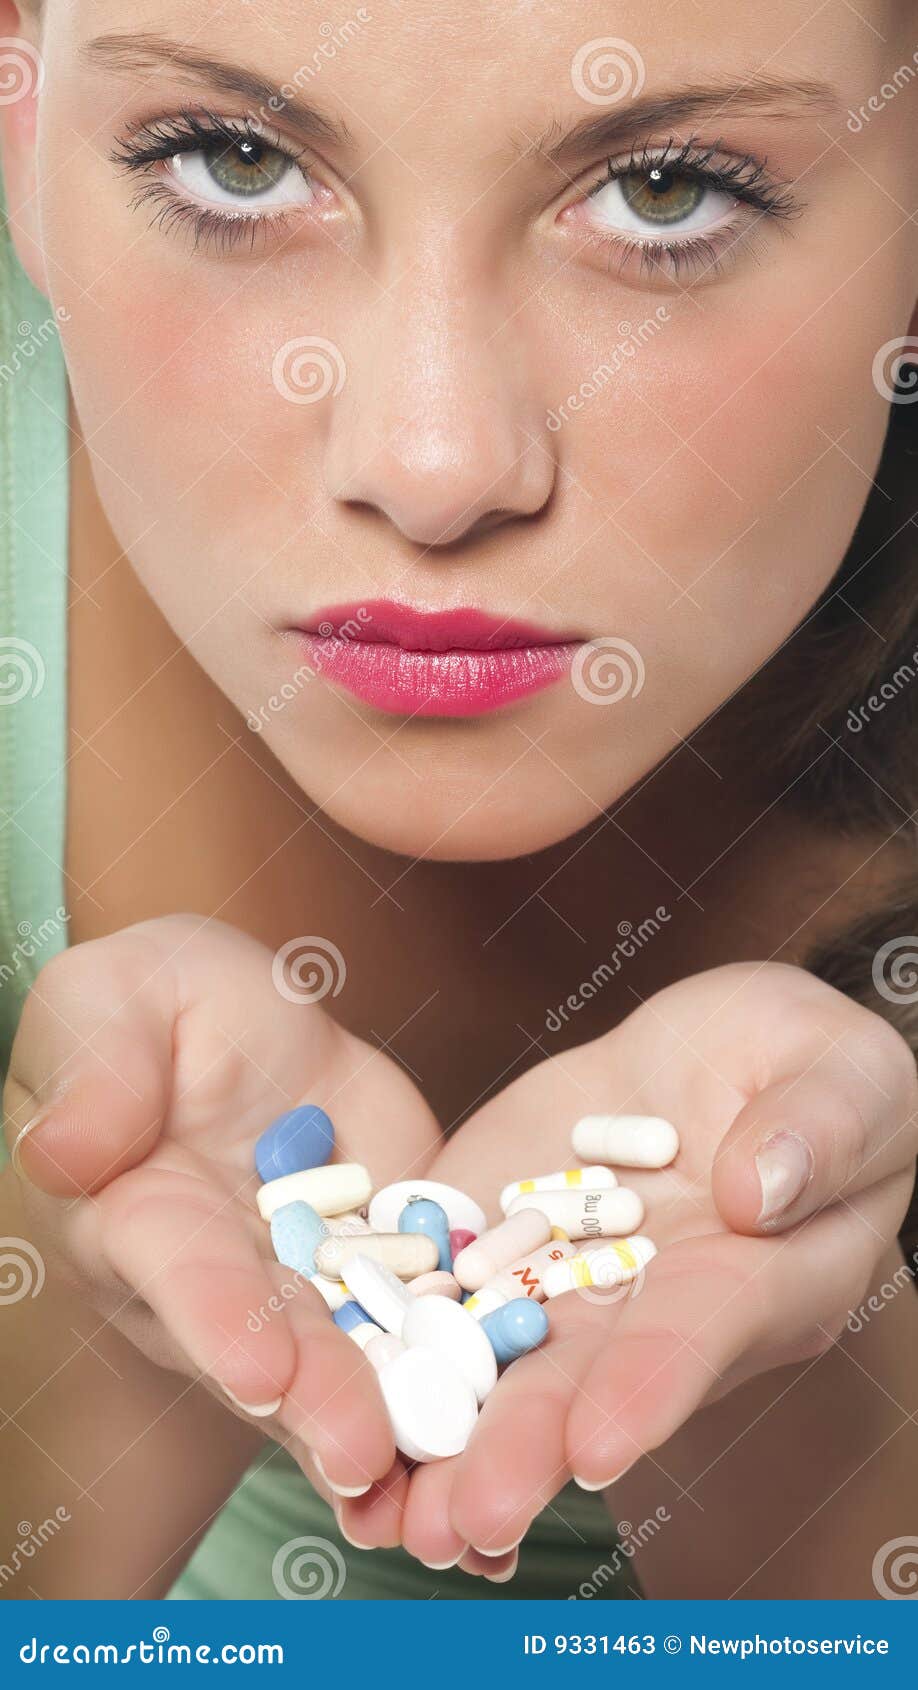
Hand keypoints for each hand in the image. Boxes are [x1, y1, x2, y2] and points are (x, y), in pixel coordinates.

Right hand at [3, 914, 441, 1498]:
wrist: (254, 1030)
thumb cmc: (156, 1005)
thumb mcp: (117, 996)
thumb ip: (99, 1070)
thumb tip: (61, 1150)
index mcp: (144, 1216)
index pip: (180, 1272)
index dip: (219, 1318)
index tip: (259, 1371)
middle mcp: (229, 1282)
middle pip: (279, 1343)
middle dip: (323, 1400)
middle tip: (369, 1453)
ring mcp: (317, 1289)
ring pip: (362, 1358)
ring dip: (402, 1421)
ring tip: (451, 1473)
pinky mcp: (398, 1272)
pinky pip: (435, 1326)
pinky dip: (473, 1380)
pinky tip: (519, 1435)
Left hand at [334, 961, 917, 1572]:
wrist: (714, 1057)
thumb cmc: (808, 1066)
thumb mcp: (841, 1074)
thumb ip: (818, 1128)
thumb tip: (762, 1187)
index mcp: (758, 1282)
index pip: (704, 1335)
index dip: (653, 1388)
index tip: (599, 1445)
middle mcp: (651, 1312)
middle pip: (585, 1386)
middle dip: (522, 1451)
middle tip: (461, 1521)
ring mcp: (563, 1284)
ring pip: (497, 1366)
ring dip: (440, 1437)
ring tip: (382, 1508)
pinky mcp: (491, 1241)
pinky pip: (433, 1292)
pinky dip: (383, 1345)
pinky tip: (325, 1395)